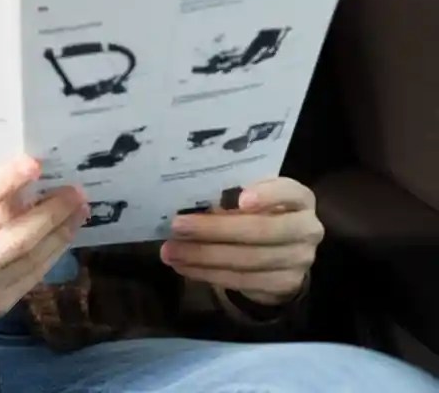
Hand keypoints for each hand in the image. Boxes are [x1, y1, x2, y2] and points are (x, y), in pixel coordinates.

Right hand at [0, 157, 88, 334]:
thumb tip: (20, 187)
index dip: (6, 182)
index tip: (33, 163)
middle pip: (17, 237)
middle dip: (51, 213)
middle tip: (75, 191)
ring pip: (34, 260)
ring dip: (61, 233)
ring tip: (80, 210)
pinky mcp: (0, 307)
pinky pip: (32, 277)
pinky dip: (51, 253)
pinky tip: (64, 236)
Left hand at [161, 177, 323, 305]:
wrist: (282, 255)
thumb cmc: (259, 215)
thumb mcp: (252, 199)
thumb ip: (231, 197)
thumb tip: (188, 205)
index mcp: (300, 199)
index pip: (289, 192)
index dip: (267, 195)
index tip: (240, 199)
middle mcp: (307, 228)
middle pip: (260, 230)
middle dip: (214, 229)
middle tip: (177, 227)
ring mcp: (300, 259)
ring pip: (247, 259)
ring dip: (203, 256)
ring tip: (170, 251)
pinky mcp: (285, 284)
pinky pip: (242, 280)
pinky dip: (208, 273)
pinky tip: (184, 266)